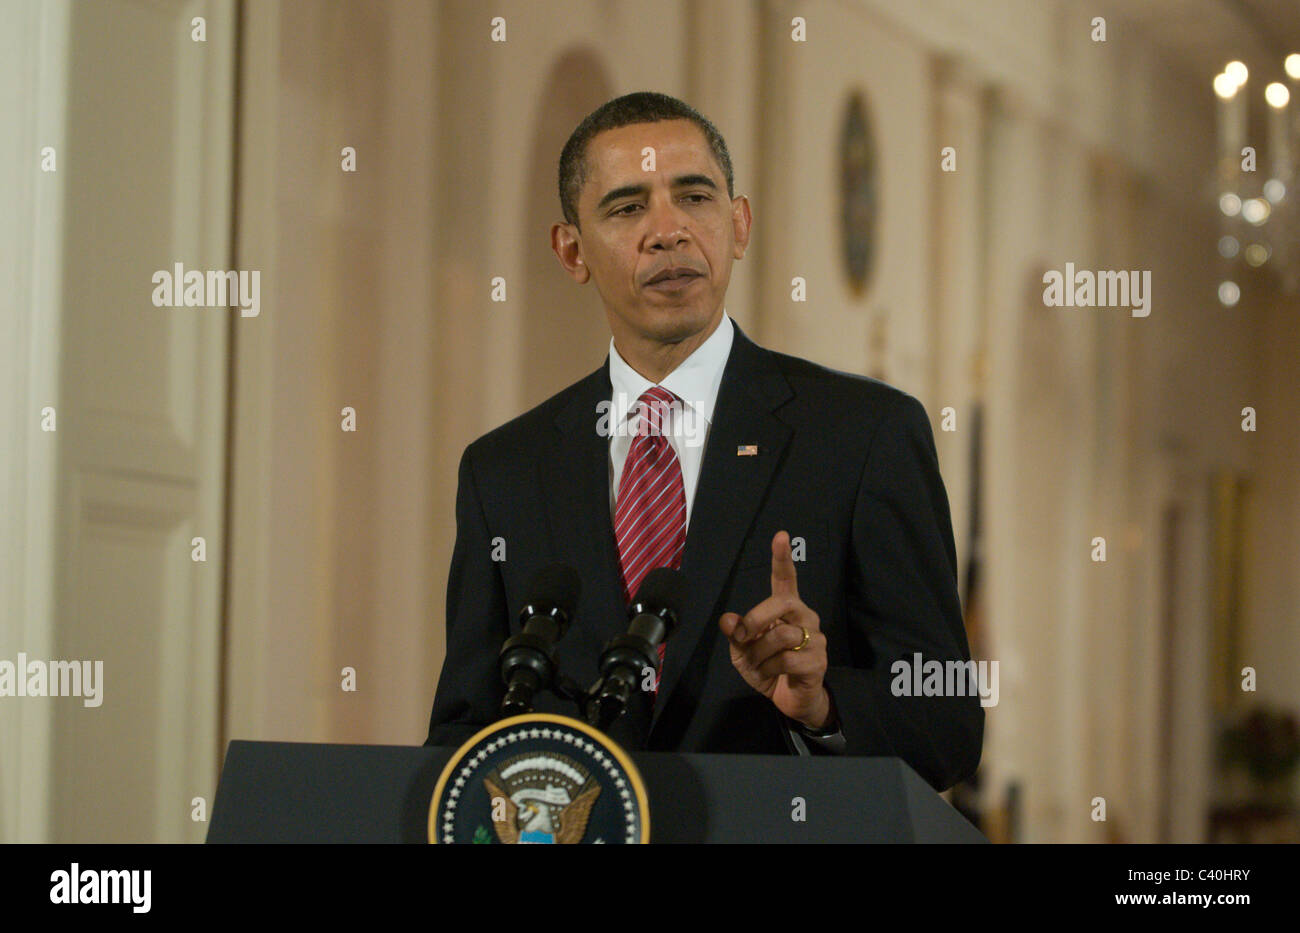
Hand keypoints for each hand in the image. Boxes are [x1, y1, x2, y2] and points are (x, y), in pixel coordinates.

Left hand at [718, 531, 832, 729]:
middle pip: (781, 603)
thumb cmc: (768, 668)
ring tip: (757, 665)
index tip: (780, 535)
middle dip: (756, 619)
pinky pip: (787, 660)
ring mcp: (814, 638)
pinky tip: (770, 675)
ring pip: (781, 636)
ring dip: (759, 654)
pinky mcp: (818, 661)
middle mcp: (804, 617)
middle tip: (742, 637)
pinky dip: (769, 669)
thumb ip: (736, 634)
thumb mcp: (743, 651)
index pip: (785, 578)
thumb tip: (727, 619)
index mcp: (786, 609)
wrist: (789, 699)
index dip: (781, 557)